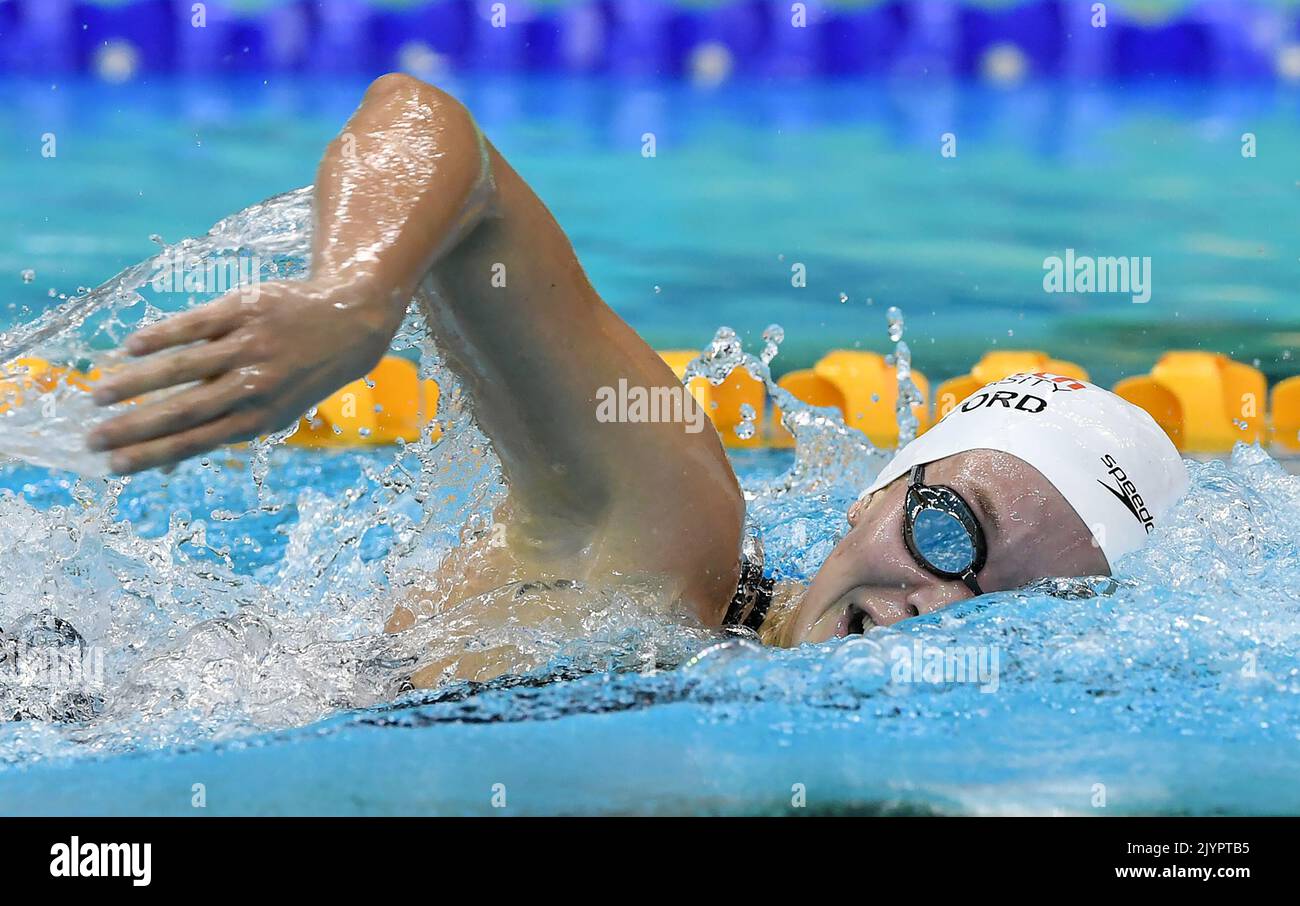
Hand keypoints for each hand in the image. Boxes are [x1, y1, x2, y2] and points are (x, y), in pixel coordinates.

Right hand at [87, 278, 403, 473]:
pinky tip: (131, 348)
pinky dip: (162, 336)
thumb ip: (224, 428)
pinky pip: (197, 324)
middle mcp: (256, 384)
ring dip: (137, 382)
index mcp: (262, 417)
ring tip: (99, 394)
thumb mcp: (276, 409)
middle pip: (186, 410)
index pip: (198, 441)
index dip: (154, 455)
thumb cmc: (301, 372)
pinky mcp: (246, 309)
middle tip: (91, 439)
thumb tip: (169, 464)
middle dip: (135, 428)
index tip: (113, 467)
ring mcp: (251, 345)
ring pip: (185, 366)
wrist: (351, 320)